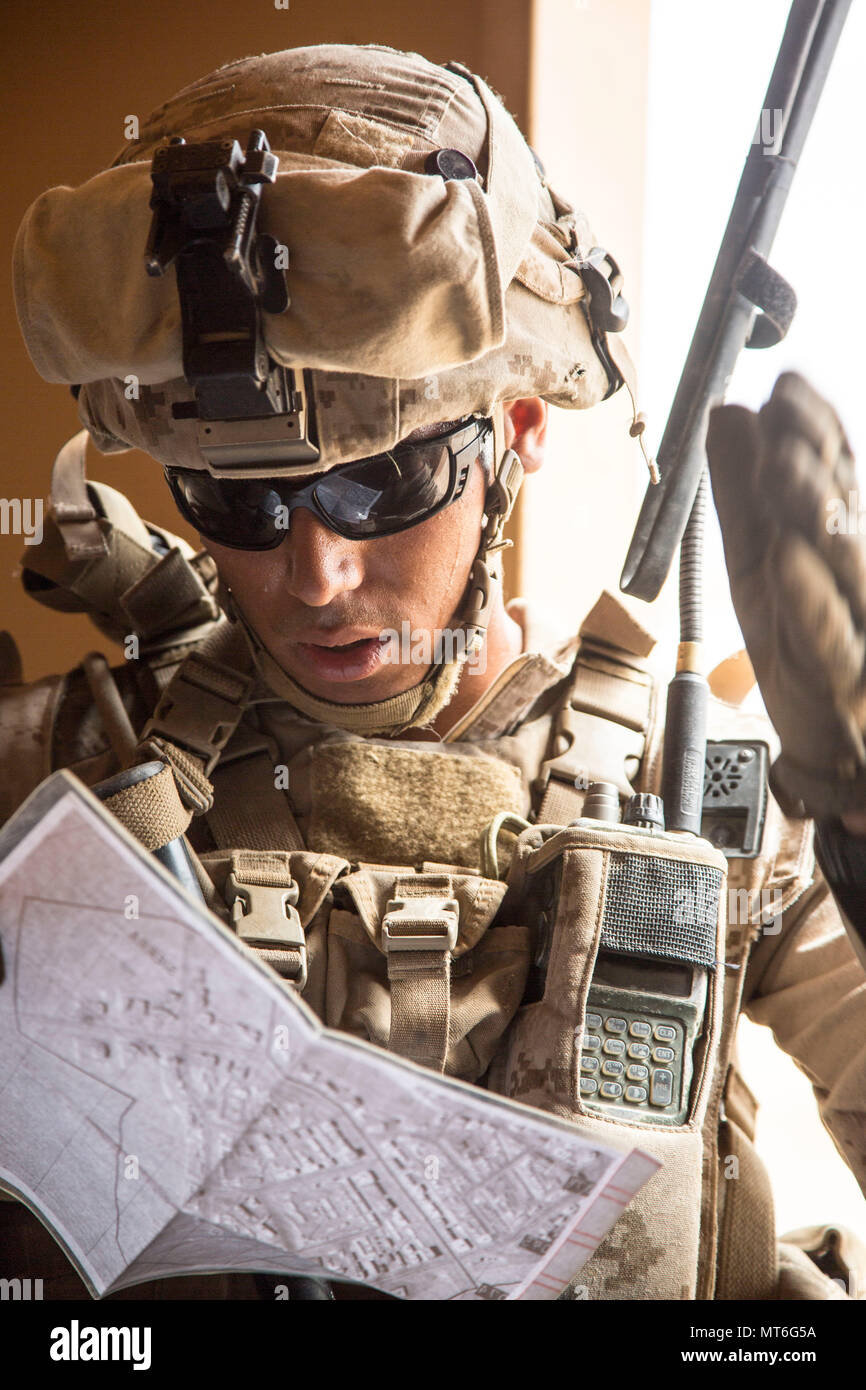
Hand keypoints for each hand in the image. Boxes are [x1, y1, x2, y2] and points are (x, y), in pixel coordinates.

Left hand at [707, 371, 865, 819]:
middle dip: (813, 453)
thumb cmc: (799, 649)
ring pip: (843, 560)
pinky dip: (808, 596)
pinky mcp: (844, 679)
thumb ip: (743, 494)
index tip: (788, 381)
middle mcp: (853, 577)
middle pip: (839, 506)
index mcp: (831, 546)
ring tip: (783, 464)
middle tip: (785, 404)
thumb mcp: (757, 560)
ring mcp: (857, 625)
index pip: (832, 473)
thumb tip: (730, 410)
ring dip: (813, 509)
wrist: (836, 750)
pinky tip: (785, 558)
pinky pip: (830, 635)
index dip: (813, 426)